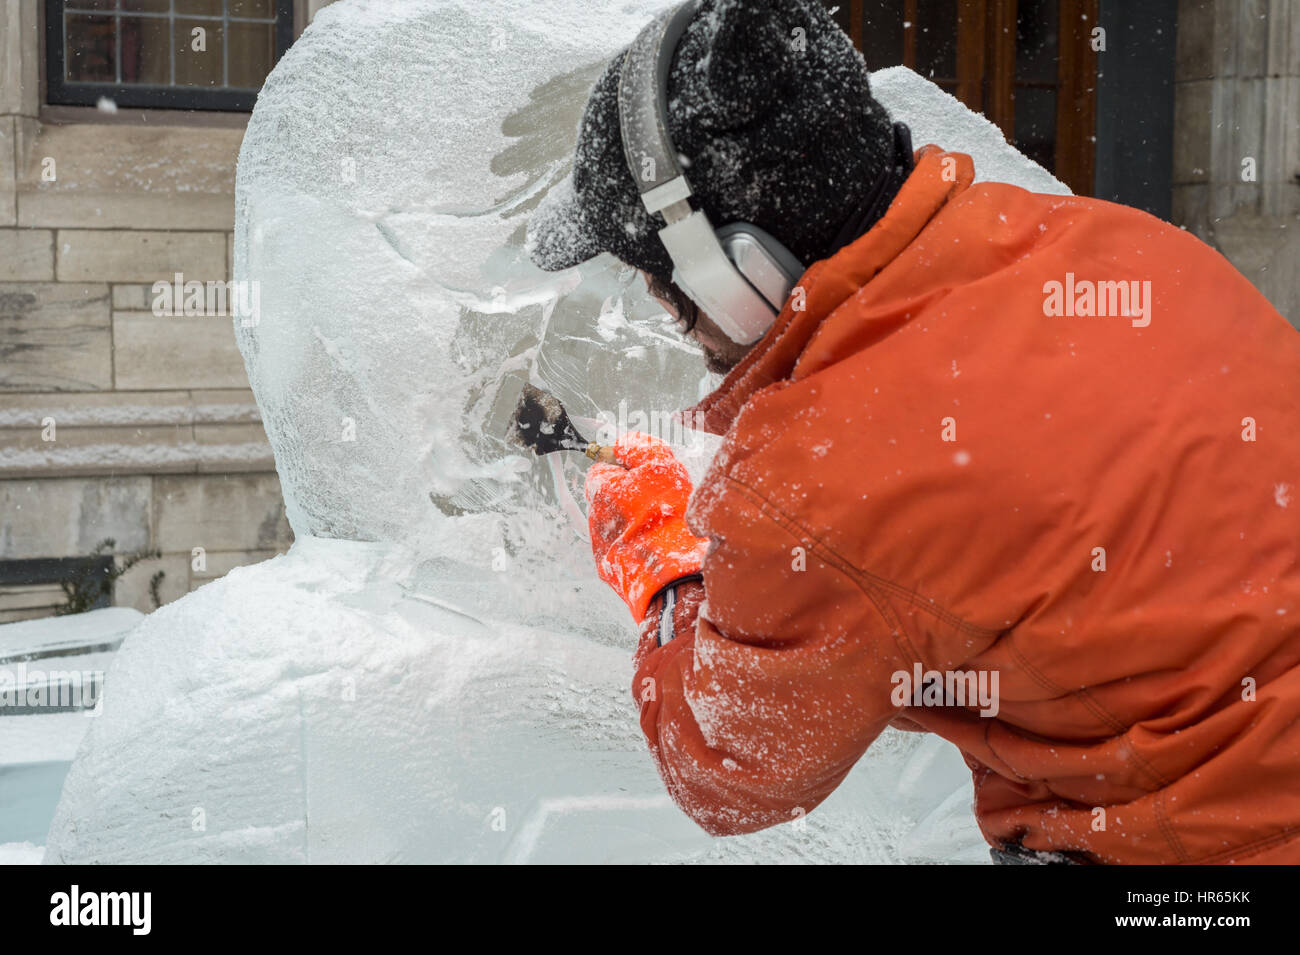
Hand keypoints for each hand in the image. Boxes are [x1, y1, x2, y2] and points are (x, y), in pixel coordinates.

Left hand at [585, 432, 709, 620]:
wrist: (668, 571)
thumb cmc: (666, 515)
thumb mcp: (661, 465)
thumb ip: (641, 446)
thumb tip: (623, 442)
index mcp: (600, 487)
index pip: (604, 466)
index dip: (627, 467)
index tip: (647, 475)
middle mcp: (593, 514)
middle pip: (608, 495)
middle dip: (629, 495)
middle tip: (658, 501)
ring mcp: (599, 543)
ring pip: (615, 522)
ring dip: (632, 520)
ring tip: (659, 527)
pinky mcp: (608, 568)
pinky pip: (621, 547)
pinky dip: (634, 544)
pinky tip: (655, 546)